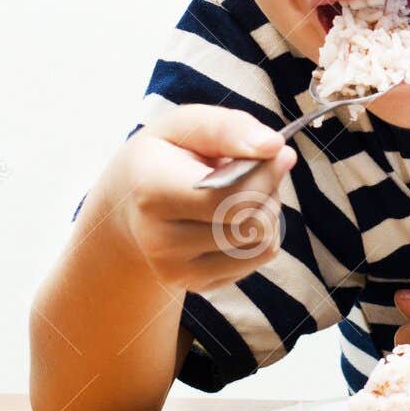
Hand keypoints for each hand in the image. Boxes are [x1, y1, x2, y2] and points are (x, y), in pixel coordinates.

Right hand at [118, 104, 295, 291]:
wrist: (128, 205)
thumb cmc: (163, 157)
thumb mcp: (183, 125)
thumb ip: (226, 128)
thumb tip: (273, 146)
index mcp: (151, 192)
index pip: (228, 199)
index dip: (265, 176)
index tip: (280, 152)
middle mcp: (160, 241)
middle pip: (251, 224)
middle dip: (268, 191)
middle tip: (254, 169)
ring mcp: (177, 271)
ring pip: (262, 244)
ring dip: (267, 212)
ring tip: (241, 191)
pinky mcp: (197, 285)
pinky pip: (257, 259)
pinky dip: (259, 234)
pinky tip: (234, 216)